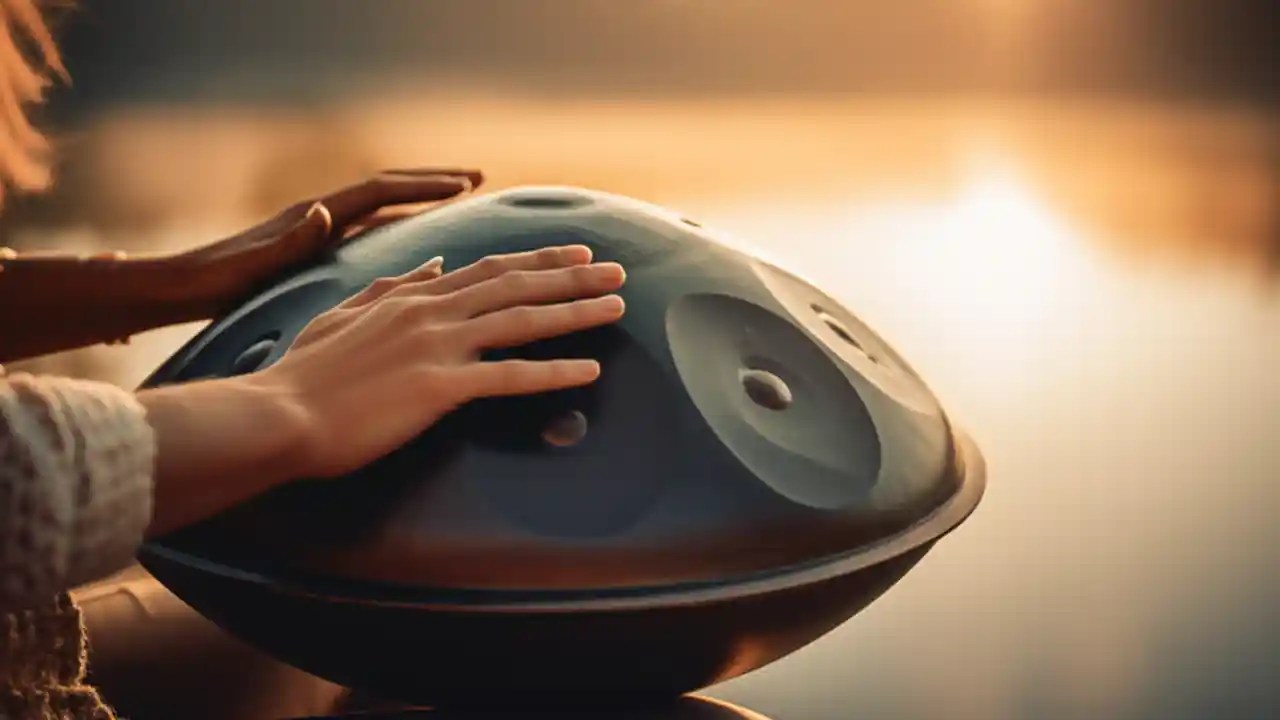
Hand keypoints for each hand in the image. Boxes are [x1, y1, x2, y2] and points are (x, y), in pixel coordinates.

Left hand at [176, 168, 483, 314]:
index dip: (423, 188)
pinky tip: (417, 244)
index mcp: (312, 217)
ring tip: (460, 203)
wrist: (179, 290)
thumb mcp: (252, 266)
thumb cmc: (214, 285)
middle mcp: (319, 217)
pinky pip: (370, 233)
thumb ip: (289, 240)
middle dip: (432, 183)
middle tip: (478, 179)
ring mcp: (317, 232)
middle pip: (388, 190)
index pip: (380, 192)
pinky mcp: (313, 250)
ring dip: (420, 203)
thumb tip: (322, 212)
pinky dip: (400, 228)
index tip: (465, 185)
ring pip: (382, 211)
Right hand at [247, 244, 625, 479]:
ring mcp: (438, 347)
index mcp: (412, 296)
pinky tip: (589, 370)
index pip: (489, 269)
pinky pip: (510, 376)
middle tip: (617, 272)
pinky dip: (554, 371)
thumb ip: (391, 288)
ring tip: (618, 308)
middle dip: (573, 276)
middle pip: (517, 285)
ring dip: (576, 313)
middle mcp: (432, 311)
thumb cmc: (304, 375)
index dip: (538, 260)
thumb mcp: (344, 316)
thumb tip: (432, 264)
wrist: (277, 414)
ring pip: (523, 320)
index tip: (576, 255)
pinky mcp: (439, 387)